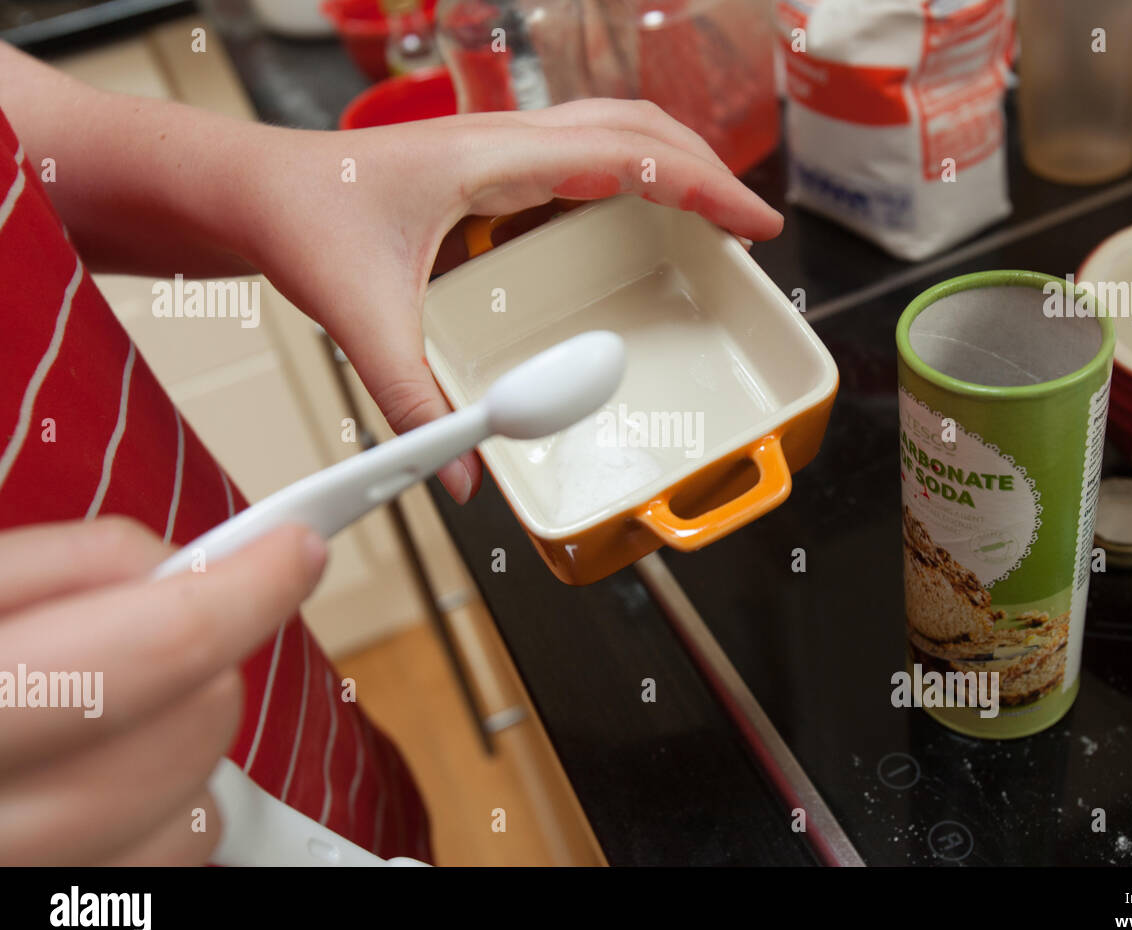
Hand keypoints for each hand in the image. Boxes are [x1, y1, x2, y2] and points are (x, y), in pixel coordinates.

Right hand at [0, 518, 326, 864]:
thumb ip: (66, 566)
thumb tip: (184, 567)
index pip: (153, 650)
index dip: (247, 589)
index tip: (293, 551)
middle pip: (194, 732)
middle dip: (206, 665)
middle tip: (158, 635)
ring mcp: (15, 880)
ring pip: (197, 816)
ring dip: (182, 750)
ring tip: (98, 718)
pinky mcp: (41, 913)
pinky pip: (168, 871)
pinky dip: (166, 819)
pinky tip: (96, 783)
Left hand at [244, 99, 783, 502]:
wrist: (246, 186)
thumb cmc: (296, 218)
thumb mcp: (360, 318)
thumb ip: (413, 401)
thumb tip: (463, 474)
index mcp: (491, 158)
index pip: (629, 155)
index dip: (705, 186)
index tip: (756, 223)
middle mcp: (504, 137)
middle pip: (639, 124)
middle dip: (707, 166)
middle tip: (750, 225)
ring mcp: (498, 144)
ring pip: (614, 127)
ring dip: (673, 160)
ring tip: (712, 212)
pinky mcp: (487, 163)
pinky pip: (583, 150)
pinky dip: (631, 172)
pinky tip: (635, 211)